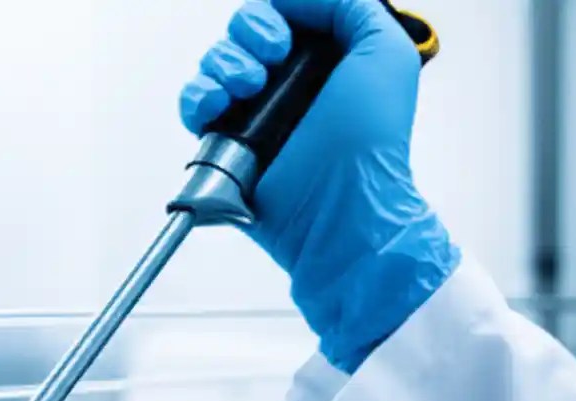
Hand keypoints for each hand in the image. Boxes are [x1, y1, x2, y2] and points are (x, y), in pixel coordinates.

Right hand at [180, 0, 458, 371]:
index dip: (272, 14)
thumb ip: (350, 6)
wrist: (338, 206)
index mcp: (323, 59)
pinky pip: (192, 103)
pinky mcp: (223, 143)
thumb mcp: (384, 52)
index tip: (286, 39)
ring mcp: (253, 113)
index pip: (279, 12)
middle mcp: (287, 83)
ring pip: (214, 62)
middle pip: (241, 30)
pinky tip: (217, 107)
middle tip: (270, 64)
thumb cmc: (368, 142)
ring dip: (224, 66)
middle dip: (248, 36)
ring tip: (248, 91)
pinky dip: (197, 97)